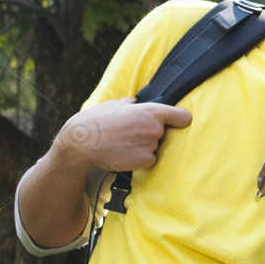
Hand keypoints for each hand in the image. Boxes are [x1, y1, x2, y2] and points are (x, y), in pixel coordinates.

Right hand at [53, 97, 191, 173]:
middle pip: (164, 133)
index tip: (178, 123)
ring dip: (144, 146)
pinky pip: (149, 160)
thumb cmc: (97, 120)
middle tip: (132, 133)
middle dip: (152, 133)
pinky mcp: (144, 161)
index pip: (183, 117)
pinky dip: (140, 159)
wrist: (82, 143)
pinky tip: (124, 154)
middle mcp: (155, 128)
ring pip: (155, 147)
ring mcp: (151, 146)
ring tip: (124, 143)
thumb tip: (138, 102)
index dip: (179, 120)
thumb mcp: (117, 104)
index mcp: (152, 111)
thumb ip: (133, 104)